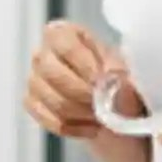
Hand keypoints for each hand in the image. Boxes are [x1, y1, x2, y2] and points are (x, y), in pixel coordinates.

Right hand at [24, 20, 129, 139]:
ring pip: (51, 99)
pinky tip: (90, 126)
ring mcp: (35, 79)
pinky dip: (72, 127)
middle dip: (81, 93)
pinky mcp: (33, 104)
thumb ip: (122, 78)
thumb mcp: (128, 73)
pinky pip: (47, 118)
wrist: (114, 107)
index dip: (83, 64)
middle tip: (103, 103)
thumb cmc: (118, 81)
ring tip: (102, 116)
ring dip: (81, 113)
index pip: (64, 43)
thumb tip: (116, 85)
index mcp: (66, 33)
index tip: (102, 81)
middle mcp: (44, 52)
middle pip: (51, 72)